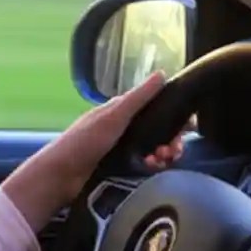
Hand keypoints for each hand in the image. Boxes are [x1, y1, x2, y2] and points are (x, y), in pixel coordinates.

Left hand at [1, 71, 186, 231]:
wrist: (62, 176)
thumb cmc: (83, 141)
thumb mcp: (113, 116)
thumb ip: (138, 97)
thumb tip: (162, 73)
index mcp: (122, 112)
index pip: (156, 108)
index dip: (174, 116)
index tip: (188, 126)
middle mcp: (125, 128)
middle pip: (160, 131)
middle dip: (171, 139)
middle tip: (173, 150)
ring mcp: (124, 149)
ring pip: (156, 149)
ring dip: (165, 153)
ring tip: (162, 160)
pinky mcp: (123, 169)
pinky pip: (147, 166)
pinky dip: (154, 166)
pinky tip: (153, 168)